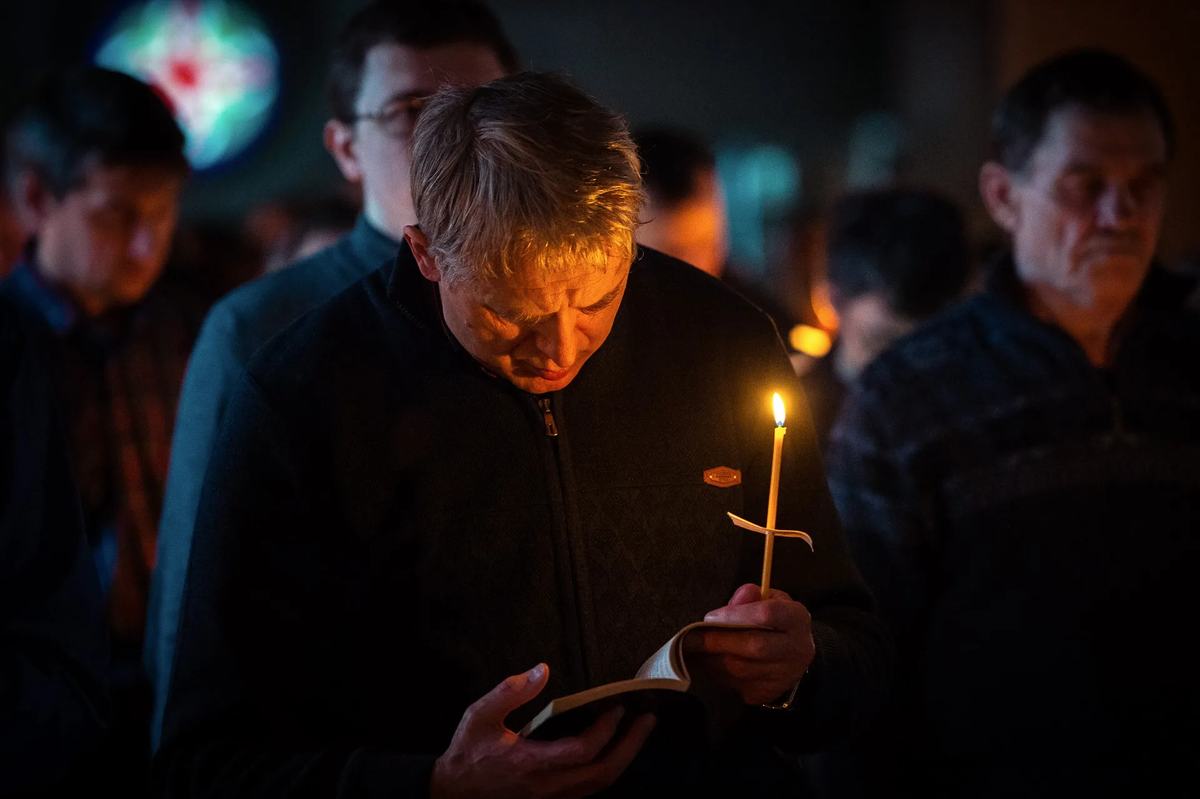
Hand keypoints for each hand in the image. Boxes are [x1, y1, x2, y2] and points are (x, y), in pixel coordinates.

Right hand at [429, 663, 655, 798]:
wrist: (451, 794)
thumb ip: (510, 691)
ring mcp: (551, 798)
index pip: (581, 751)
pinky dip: (607, 769)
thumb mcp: (480, 716)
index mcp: (531, 764)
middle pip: (602, 773)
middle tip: (647, 721)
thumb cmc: (466, 754)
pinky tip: (614, 751)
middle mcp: (547, 787)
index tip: (617, 708)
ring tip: (638, 733)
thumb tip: (541, 670)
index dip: (605, 730)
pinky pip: (588, 789)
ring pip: (599, 785)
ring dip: (623, 759)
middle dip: (630, 746)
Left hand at [685, 583, 814, 704]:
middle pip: (754, 646)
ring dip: (711, 658)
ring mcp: (784, 675)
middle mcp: (796, 649)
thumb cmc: (776, 622)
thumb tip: (731, 604)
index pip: (767, 614)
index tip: (710, 617)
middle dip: (717, 640)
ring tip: (692, 649)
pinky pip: (735, 684)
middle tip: (691, 636)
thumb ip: (750, 596)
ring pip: (741, 669)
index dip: (735, 615)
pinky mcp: (768, 692)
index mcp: (796, 619)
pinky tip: (705, 662)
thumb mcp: (769, 600)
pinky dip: (716, 673)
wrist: (794, 656)